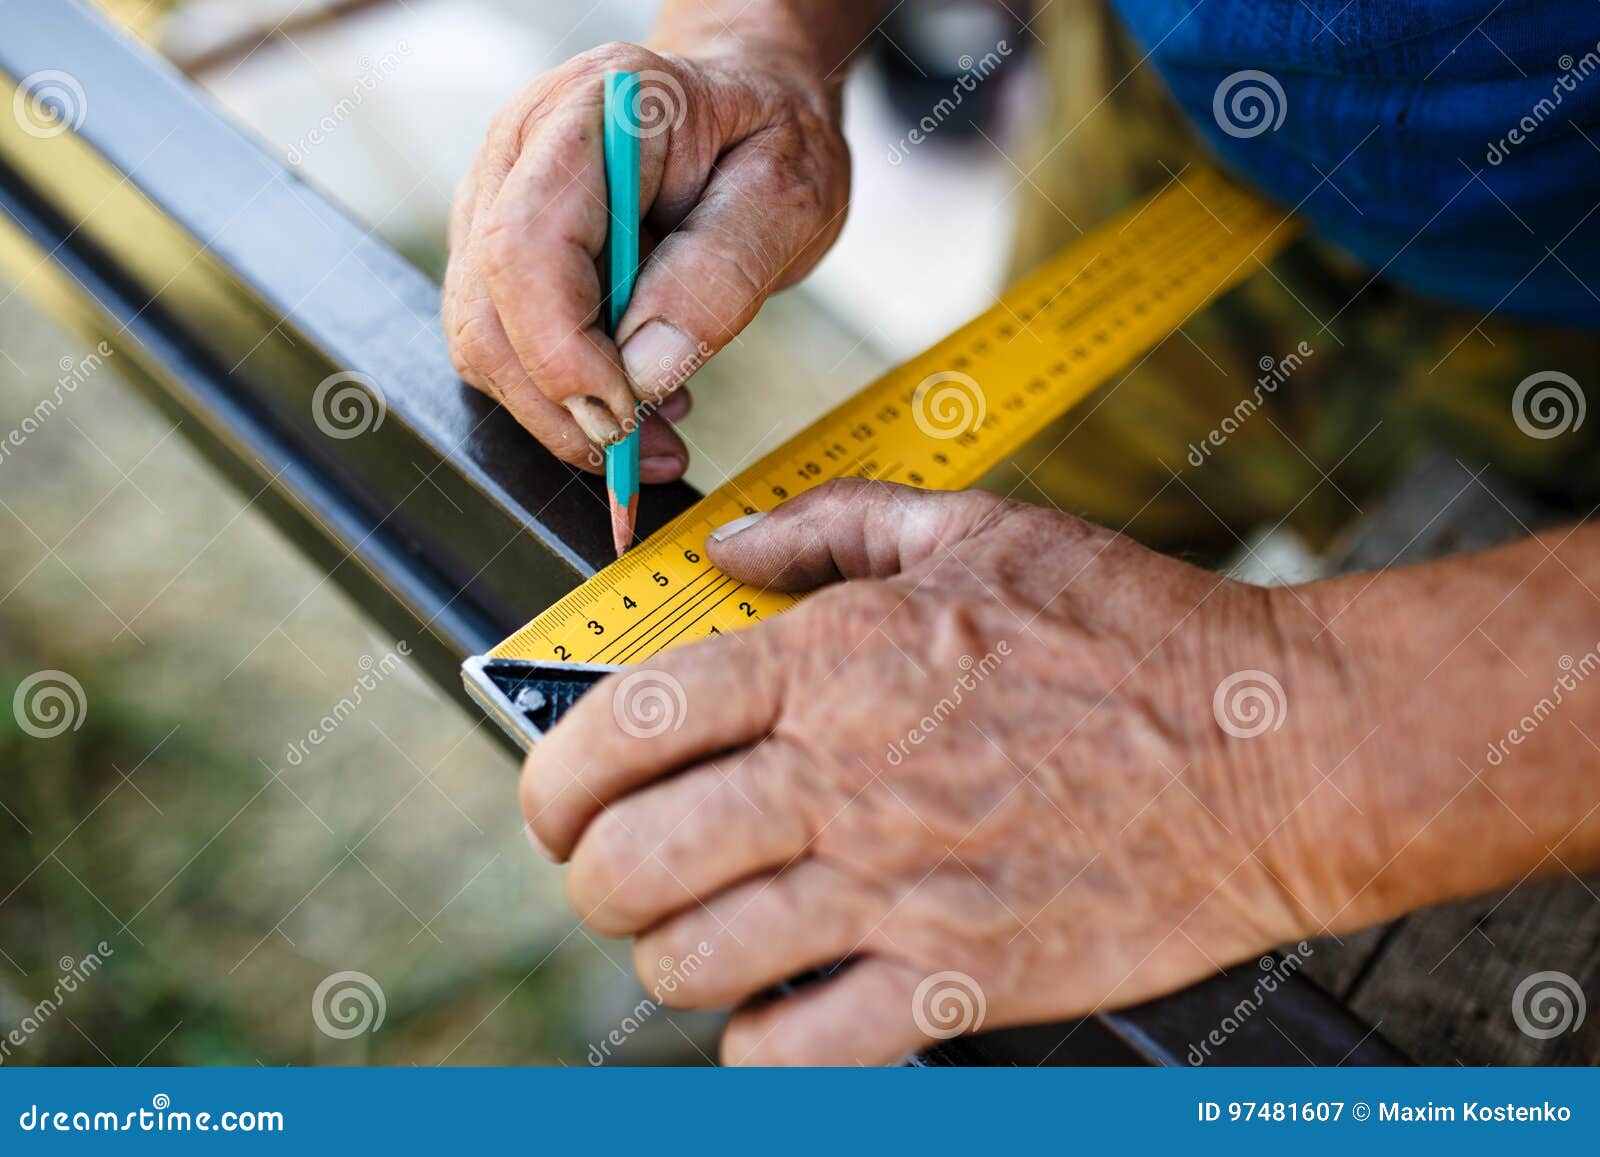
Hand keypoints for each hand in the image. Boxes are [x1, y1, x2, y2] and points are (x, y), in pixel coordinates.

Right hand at [443, 39, 849, 476]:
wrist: (750, 103)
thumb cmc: (770, 136)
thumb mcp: (787, 196)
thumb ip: (719, 275)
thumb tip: (641, 373)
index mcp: (592, 113)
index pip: (526, 244)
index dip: (563, 349)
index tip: (629, 413)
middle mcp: (522, 149)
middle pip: (488, 307)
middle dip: (561, 404)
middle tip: (649, 453)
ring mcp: (497, 200)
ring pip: (482, 340)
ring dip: (562, 415)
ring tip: (657, 433)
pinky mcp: (503, 252)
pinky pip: (505, 345)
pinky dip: (564, 398)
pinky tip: (634, 400)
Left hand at [521, 480, 1375, 1064]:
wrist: (1281, 749)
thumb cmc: (1136, 634)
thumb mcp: (978, 531)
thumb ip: (833, 526)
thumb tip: (728, 546)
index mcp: (830, 660)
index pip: (622, 729)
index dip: (553, 780)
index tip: (555, 803)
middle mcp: (844, 777)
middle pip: (630, 863)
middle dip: (596, 880)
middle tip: (622, 874)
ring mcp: (898, 888)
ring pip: (695, 961)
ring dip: (672, 958)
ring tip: (702, 937)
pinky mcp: (963, 979)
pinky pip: (801, 1052)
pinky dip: (760, 1046)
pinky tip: (778, 1011)